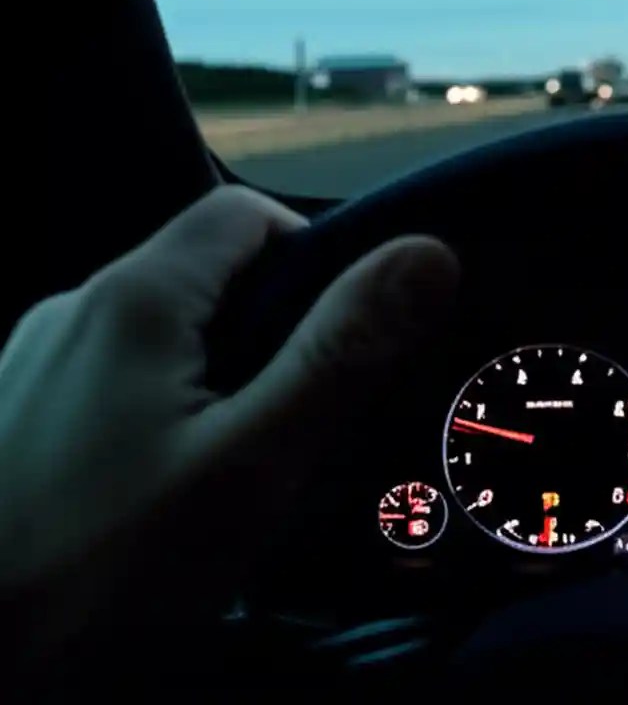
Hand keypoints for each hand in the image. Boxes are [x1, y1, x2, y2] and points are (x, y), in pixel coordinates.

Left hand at [1, 186, 457, 657]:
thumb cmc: (108, 568)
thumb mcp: (250, 466)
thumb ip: (340, 355)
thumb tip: (429, 252)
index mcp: (131, 298)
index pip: (245, 215)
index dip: (317, 256)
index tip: (351, 343)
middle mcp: (70, 310)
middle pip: (206, 277)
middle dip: (274, 333)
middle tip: (307, 424)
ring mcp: (33, 365)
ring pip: (165, 338)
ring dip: (222, 380)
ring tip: (246, 470)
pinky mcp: (19, 418)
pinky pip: (120, 383)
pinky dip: (169, 414)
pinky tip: (172, 491)